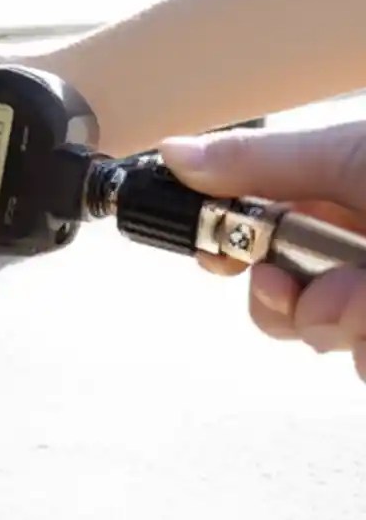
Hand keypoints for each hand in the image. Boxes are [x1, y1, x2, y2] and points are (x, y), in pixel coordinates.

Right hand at [160, 120, 365, 381]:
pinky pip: (359, 366)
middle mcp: (355, 250)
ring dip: (335, 325)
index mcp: (345, 195)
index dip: (228, 243)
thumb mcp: (348, 156)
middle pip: (279, 291)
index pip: (258, 223)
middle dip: (284, 298)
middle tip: (307, 286)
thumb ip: (260, 161)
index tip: (220, 259)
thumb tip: (173, 153)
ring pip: (319, 335)